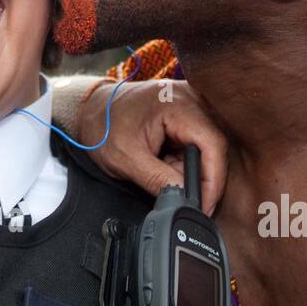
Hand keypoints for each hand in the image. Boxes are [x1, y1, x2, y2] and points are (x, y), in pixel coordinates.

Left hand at [77, 79, 227, 213]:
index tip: (205, 206)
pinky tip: (164, 163)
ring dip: (190, 169)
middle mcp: (191, 98)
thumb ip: (157, 180)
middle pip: (214, 146)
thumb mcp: (126, 159)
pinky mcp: (188, 114)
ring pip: (207, 148)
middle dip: (200, 177)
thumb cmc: (104, 127)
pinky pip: (198, 143)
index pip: (212, 144)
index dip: (213, 179)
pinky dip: (183, 160)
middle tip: (181, 196)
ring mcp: (192, 104)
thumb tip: (184, 199)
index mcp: (177, 104)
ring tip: (162, 174)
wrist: (92, 110)